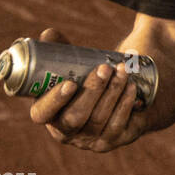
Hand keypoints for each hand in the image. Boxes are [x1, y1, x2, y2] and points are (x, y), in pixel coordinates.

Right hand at [28, 28, 145, 151]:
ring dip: (112, 92)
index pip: (42, 114)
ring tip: (122, 70)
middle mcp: (66, 132)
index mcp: (47, 113)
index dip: (54, 101)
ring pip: (99, 119)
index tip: (69, 83)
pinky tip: (131, 87)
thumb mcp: (72, 64)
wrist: (120, 95)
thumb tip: (49, 34)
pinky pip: (118, 125)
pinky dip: (125, 103)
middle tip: (104, 68)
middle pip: (75, 117)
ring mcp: (89, 140)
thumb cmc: (87, 78)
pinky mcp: (113, 140)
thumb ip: (59, 50)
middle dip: (91, 91)